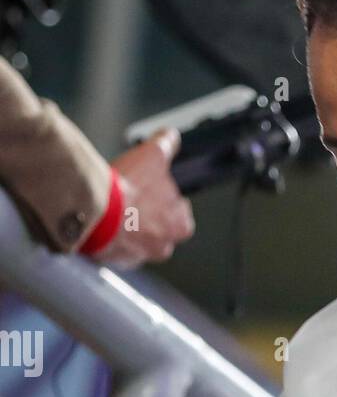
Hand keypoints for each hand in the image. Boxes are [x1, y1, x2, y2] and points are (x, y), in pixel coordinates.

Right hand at [90, 127, 194, 267]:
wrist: (95, 211)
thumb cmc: (128, 189)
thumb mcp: (152, 156)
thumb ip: (166, 145)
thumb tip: (170, 136)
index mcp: (180, 225)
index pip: (182, 215)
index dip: (168, 202)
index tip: (155, 192)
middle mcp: (162, 246)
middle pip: (160, 231)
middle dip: (149, 218)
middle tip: (134, 201)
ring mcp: (138, 256)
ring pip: (138, 242)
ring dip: (130, 228)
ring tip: (116, 210)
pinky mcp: (113, 259)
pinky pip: (116, 249)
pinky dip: (111, 237)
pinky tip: (103, 221)